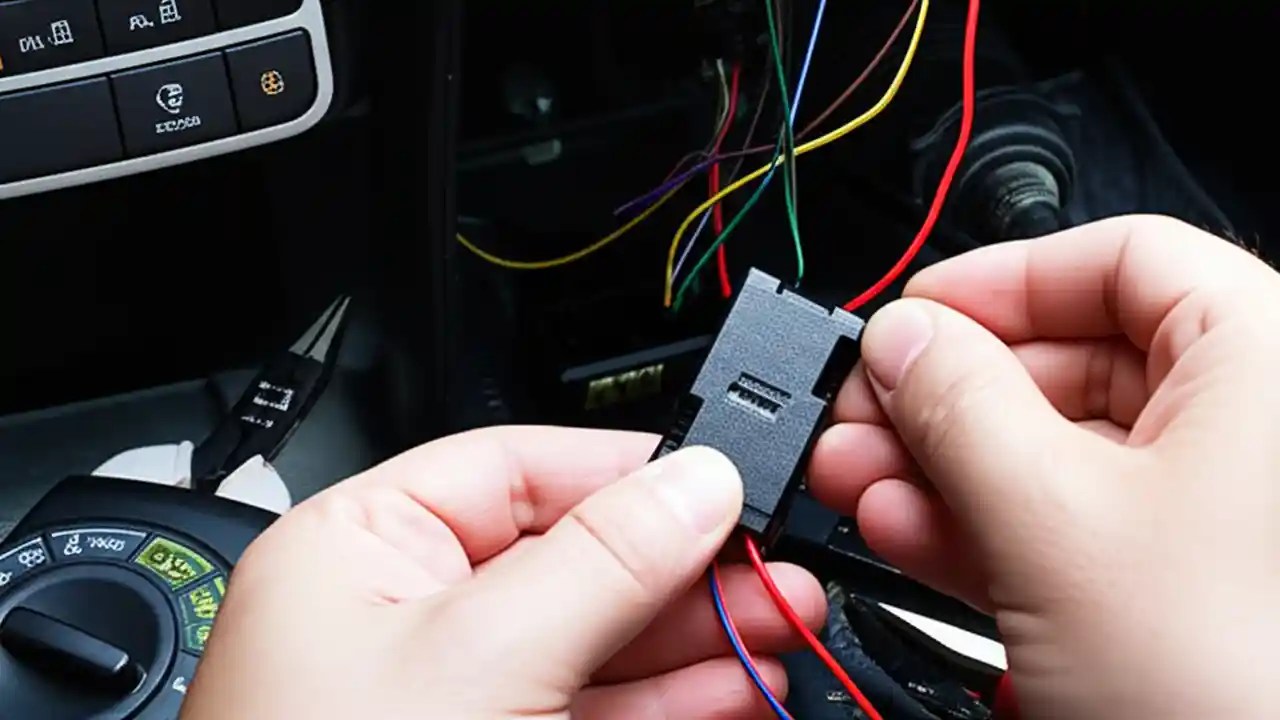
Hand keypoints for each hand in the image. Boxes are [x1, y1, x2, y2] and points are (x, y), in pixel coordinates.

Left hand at [182, 427, 824, 718]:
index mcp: (359, 550)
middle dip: (681, 568)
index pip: (514, 469)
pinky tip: (729, 691)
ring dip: (692, 640)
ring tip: (776, 627)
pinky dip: (666, 703)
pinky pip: (591, 710)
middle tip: (771, 571)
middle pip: (571, 558)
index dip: (626, 473)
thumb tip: (694, 483)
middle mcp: (401, 616)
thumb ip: (598, 563)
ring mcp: (448, 696)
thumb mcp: (481, 659)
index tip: (722, 484)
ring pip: (593, 643)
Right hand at [809, 215, 1279, 718]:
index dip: (999, 281)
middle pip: (1070, 360)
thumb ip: (959, 405)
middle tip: (861, 413)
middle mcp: (1251, 428)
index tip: (910, 318)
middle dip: (944, 394)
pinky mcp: (1172, 589)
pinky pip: (1066, 526)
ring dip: (942, 466)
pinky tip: (910, 532)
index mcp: (1266, 360)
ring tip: (859, 479)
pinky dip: (981, 526)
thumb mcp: (1055, 518)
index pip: (1118, 258)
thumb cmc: (1240, 686)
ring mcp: (1209, 516)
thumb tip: (901, 340)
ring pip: (1055, 452)